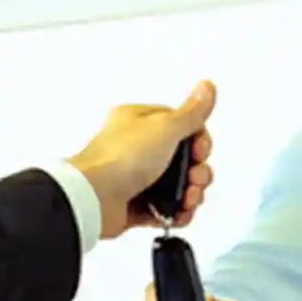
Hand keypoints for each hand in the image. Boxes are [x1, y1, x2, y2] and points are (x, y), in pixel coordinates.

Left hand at [68, 81, 215, 239]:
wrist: (94, 198)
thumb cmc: (121, 158)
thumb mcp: (165, 127)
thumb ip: (191, 112)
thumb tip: (207, 87)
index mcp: (140, 121)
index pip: (182, 125)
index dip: (199, 140)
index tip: (200, 150)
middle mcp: (137, 147)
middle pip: (184, 158)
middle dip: (198, 171)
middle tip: (195, 177)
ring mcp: (136, 177)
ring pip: (177, 185)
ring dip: (191, 193)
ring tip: (188, 198)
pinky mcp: (135, 204)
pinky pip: (165, 208)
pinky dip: (177, 212)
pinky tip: (180, 212)